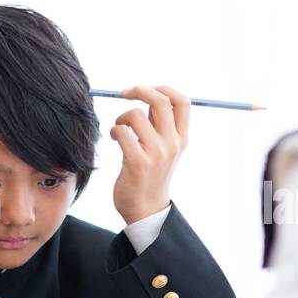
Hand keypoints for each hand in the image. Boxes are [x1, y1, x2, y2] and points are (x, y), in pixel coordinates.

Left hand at [109, 84, 189, 223]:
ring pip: (136, 115)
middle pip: (161, 101)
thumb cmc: (150, 174)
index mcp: (181, 138)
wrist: (145, 209)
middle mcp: (172, 144)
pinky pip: (122, 132)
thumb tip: (148, 94)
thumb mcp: (162, 147)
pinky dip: (114, 130)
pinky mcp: (138, 162)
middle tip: (125, 93)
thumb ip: (159, 124)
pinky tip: (114, 138)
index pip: (183, 102)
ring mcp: (156, 154)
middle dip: (140, 90)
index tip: (146, 90)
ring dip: (121, 117)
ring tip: (119, 128)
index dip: (163, 88)